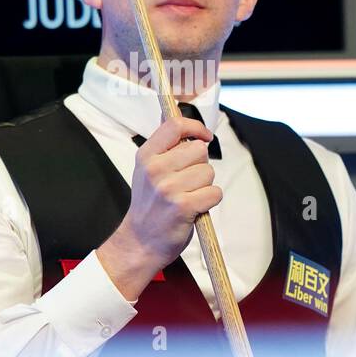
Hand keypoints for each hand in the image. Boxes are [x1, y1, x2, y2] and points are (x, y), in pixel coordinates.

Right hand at [97, 116, 221, 300]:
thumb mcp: (147, 169)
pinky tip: (195, 207)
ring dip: (205, 185)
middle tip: (187, 182)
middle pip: (199, 150)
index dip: (196, 127)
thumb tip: (179, 115)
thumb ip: (165, 144)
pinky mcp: (183, 206)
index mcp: (146, 155)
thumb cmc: (149, 204)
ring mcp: (168, 188)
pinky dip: (210, 201)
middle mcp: (155, 169)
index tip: (204, 136)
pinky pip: (214, 192)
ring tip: (189, 196)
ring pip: (209, 172)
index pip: (175, 125)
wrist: (141, 241)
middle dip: (200, 165)